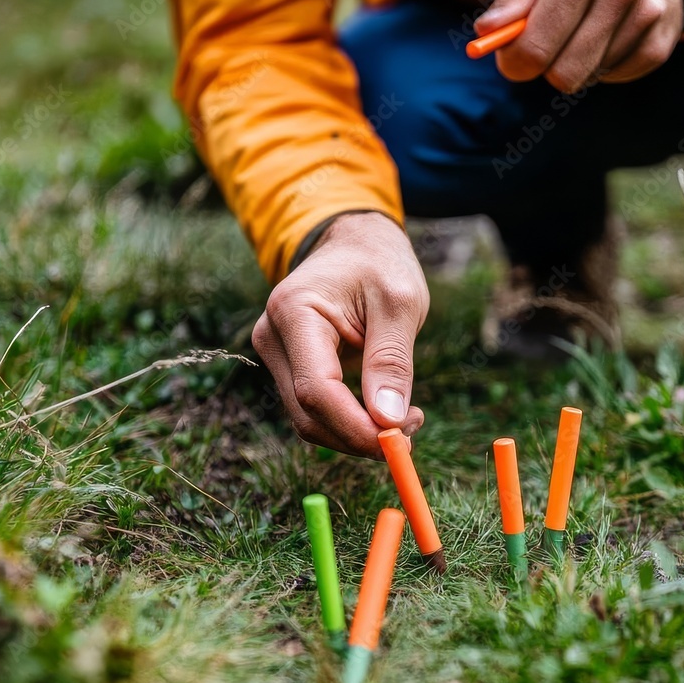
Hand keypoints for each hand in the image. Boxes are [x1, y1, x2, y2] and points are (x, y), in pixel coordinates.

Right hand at [252, 212, 428, 458]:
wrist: (355, 242)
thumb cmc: (379, 263)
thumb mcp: (399, 303)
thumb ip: (391, 360)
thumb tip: (388, 420)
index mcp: (294, 311)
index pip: (316, 390)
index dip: (356, 426)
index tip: (400, 440)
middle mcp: (272, 336)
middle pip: (308, 413)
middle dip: (359, 436)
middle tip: (411, 432)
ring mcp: (276, 353)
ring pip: (309, 419)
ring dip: (355, 433)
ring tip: (405, 418)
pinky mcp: (289, 366)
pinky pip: (314, 408)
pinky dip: (349, 421)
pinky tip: (384, 410)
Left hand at [474, 0, 683, 90]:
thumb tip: (487, 31)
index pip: (535, 45)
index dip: (515, 62)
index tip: (512, 59)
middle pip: (563, 73)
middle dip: (545, 68)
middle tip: (544, 49)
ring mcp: (648, 13)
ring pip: (588, 77)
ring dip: (576, 62)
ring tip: (583, 29)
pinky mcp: (663, 40)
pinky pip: (616, 77)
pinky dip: (604, 66)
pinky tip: (607, 37)